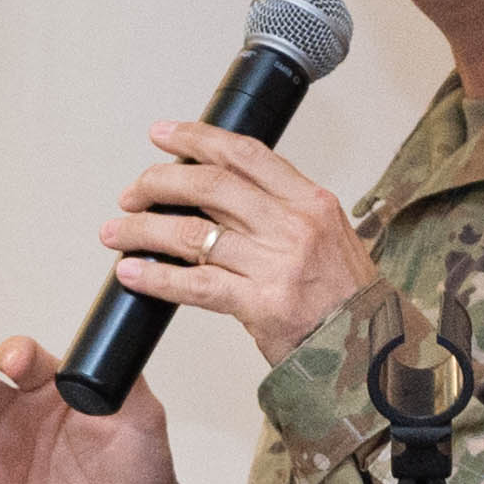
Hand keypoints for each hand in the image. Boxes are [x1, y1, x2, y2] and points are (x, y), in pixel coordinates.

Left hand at [102, 120, 372, 363]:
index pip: (245, 154)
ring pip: (193, 233)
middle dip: (158, 183)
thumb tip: (215, 193)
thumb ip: (279, 212)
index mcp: (310, 201)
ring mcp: (277, 264)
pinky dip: (156, 276)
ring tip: (116, 232)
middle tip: (131, 194)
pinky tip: (131, 272)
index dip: (196, 138)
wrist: (367, 349)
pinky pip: (195, 284)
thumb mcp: (327, 237)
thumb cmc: (342, 296)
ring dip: (143, 230)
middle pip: (210, 186)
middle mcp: (294, 226)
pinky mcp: (261, 305)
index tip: (162, 134)